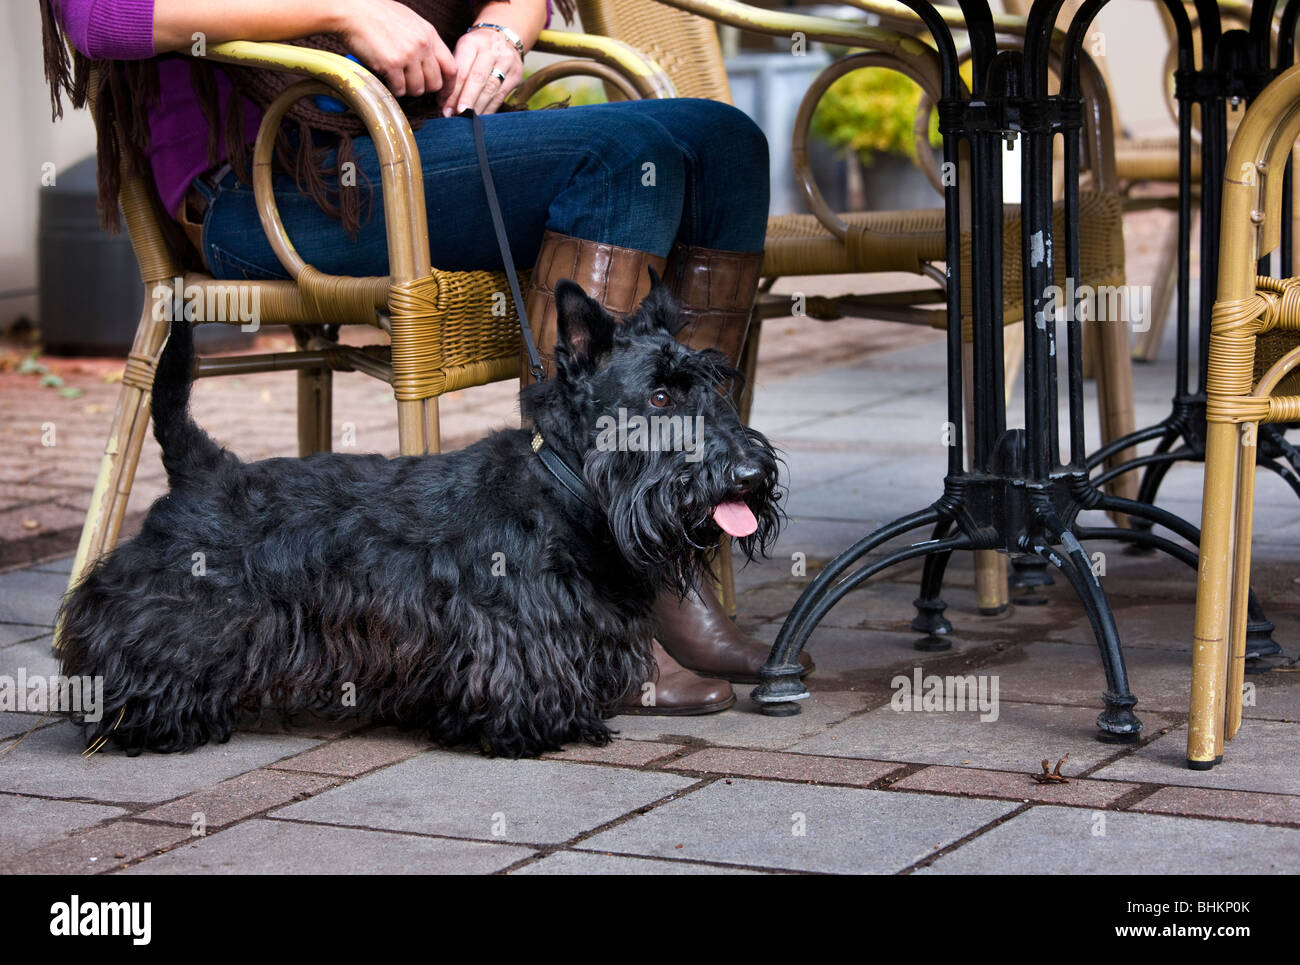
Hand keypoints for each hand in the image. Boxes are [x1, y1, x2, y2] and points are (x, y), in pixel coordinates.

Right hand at [336, 0, 456, 97]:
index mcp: (430, 34)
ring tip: (396, 77)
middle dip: (424, 88)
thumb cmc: (377, 15)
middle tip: (411, 84)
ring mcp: (408, 55)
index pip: (451, 68)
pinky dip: (393, 88)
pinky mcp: (391, 64)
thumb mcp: (410, 22)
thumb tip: (431, 63)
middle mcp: (423, 45)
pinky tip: (386, 78)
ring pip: (417, 89)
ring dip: (407, 88)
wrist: (353, 10)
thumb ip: (423, 41)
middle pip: (435, 83)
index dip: (449, 86)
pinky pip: (399, 89)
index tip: (442, 95)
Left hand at [438, 27, 523, 116]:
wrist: (504, 37)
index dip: (453, 91)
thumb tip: (443, 102)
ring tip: (468, 120)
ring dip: (478, 107)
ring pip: (491, 89)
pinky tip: (481, 118)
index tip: (444, 107)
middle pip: (478, 79)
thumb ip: (454, 72)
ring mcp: (506, 62)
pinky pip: (501, 95)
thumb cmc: (476, 49)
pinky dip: (490, 108)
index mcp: (472, 43)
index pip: (462, 70)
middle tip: (457, 115)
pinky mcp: (516, 74)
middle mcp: (491, 51)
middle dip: (466, 100)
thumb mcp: (463, 50)